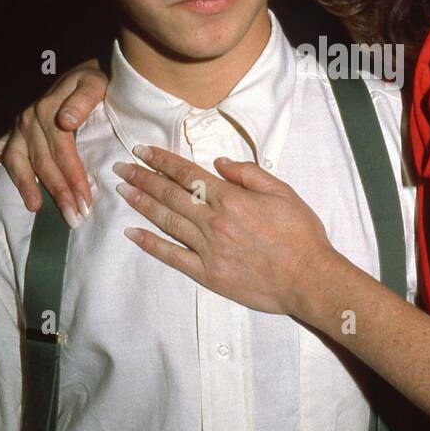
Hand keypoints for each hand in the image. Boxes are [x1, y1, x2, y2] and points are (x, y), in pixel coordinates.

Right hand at [0, 60, 108, 223]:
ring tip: (35, 208)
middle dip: (58, 192)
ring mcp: (17, 127)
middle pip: (43, 162)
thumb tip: (65, 121)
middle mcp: (28, 120)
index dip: (74, 178)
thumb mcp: (94, 84)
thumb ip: (82, 101)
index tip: (86, 202)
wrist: (85, 72)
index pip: (63, 152)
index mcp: (48, 110)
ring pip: (17, 161)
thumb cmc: (94, 80)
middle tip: (74, 218)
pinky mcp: (12, 132)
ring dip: (25, 186)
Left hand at [112, 147, 332, 316]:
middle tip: (121, 168)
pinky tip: (132, 234)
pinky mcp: (208, 274)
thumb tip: (218, 162)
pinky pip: (172, 256)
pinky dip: (150, 244)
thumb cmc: (301, 234)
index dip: (162, 161)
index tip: (142, 151)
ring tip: (122, 191)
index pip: (188, 174)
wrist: (309, 279)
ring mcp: (208, 249)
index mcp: (232, 198)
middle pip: (170, 194)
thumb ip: (249, 173)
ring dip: (141, 204)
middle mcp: (214, 221)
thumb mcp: (283, 192)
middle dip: (142, 178)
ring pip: (166, 221)